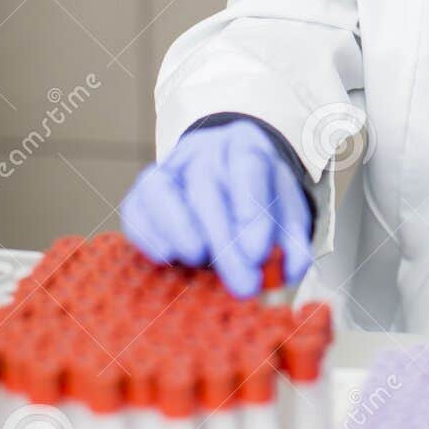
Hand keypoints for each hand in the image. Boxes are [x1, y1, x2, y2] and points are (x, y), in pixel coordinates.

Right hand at [120, 121, 314, 297]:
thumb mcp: (286, 215)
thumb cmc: (259, 203)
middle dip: (223, 240)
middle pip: (206, 186)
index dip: (252, 209)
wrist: (224, 185)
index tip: (258, 253)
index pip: (248, 166)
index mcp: (246, 144)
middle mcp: (204, 149)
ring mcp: (168, 167)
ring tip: (199, 261)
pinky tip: (168, 259)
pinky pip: (136, 210)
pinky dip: (149, 236)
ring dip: (180, 229)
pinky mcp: (141, 192)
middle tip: (242, 284)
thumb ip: (293, 243)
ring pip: (163, 190)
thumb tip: (288, 270)